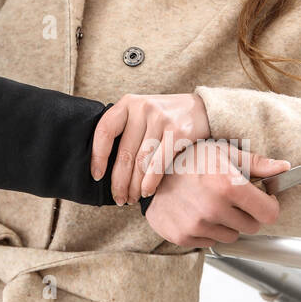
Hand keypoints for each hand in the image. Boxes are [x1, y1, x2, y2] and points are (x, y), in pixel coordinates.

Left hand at [90, 92, 211, 204]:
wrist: (203, 109)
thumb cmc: (167, 117)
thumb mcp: (142, 113)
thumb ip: (126, 130)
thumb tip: (107, 166)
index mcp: (128, 103)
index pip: (104, 131)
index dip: (98, 156)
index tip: (97, 176)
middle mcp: (142, 108)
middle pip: (124, 153)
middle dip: (119, 181)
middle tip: (118, 198)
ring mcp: (160, 119)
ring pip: (141, 161)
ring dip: (134, 185)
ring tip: (131, 198)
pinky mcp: (178, 132)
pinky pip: (158, 163)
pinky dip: (150, 182)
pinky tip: (146, 192)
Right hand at [144, 139, 290, 248]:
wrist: (148, 173)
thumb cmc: (188, 159)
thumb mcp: (223, 152)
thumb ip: (256, 163)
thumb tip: (285, 168)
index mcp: (229, 185)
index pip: (270, 213)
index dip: (268, 205)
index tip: (261, 199)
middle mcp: (214, 208)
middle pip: (252, 227)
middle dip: (246, 213)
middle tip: (229, 197)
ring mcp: (198, 224)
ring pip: (232, 236)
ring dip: (226, 223)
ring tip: (210, 203)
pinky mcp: (184, 236)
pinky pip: (210, 242)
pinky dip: (208, 231)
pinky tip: (197, 212)